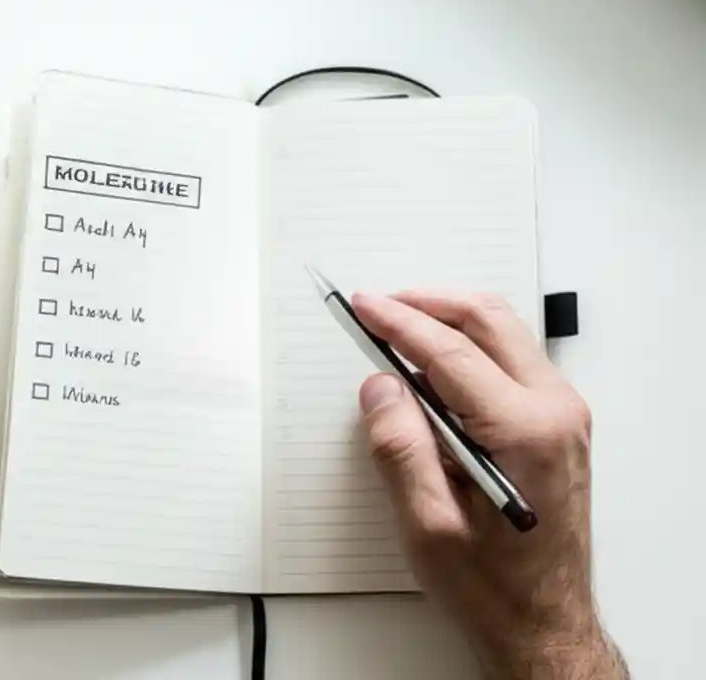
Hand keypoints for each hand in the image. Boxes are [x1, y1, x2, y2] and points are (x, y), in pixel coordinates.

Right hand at [351, 291, 625, 679]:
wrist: (541, 622)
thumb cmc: (492, 586)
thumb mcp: (427, 525)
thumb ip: (401, 448)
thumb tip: (381, 388)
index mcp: (525, 433)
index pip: (452, 352)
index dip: (399, 322)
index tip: (363, 307)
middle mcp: (555, 413)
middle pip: (488, 321)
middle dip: (426, 303)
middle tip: (377, 307)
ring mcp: (561, 416)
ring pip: (503, 332)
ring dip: (447, 320)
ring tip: (396, 330)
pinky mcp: (555, 424)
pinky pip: (510, 359)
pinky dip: (466, 346)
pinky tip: (430, 365)